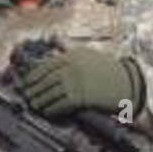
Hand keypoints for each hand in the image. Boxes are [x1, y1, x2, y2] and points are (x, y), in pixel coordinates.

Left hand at [20, 47, 142, 119]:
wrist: (126, 83)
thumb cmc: (106, 68)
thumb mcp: (87, 53)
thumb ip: (68, 49)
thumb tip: (53, 40)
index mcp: (70, 56)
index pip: (44, 66)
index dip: (33, 76)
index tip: (26, 83)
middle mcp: (71, 68)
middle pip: (45, 81)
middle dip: (34, 90)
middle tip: (27, 97)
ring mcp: (75, 82)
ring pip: (50, 93)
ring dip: (40, 101)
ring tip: (35, 105)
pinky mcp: (80, 97)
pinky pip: (60, 104)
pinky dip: (51, 109)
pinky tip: (47, 112)